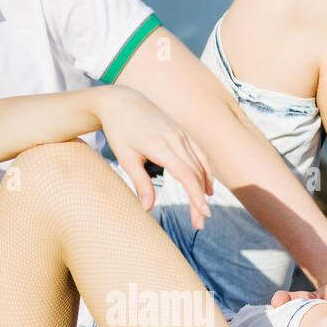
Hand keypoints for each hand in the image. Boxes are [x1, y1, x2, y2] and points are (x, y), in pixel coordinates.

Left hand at [92, 84, 213, 228]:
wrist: (121, 101)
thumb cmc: (119, 131)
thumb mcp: (126, 158)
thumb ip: (140, 183)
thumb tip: (147, 209)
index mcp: (159, 145)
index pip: (185, 174)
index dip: (195, 195)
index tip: (202, 215)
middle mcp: (175, 138)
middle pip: (194, 173)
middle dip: (199, 200)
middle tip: (199, 224)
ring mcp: (181, 134)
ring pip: (199, 165)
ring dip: (203, 189)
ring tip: (202, 211)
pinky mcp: (182, 132)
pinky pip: (199, 154)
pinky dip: (205, 172)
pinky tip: (206, 188)